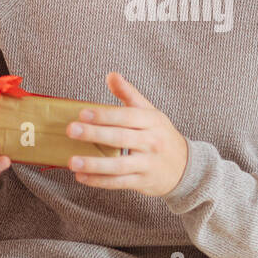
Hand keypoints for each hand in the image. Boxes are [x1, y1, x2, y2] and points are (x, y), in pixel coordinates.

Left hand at [65, 73, 188, 196]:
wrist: (185, 167)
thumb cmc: (160, 135)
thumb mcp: (150, 113)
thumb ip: (129, 94)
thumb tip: (111, 75)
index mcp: (152, 121)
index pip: (127, 116)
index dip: (105, 115)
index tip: (83, 113)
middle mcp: (152, 142)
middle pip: (121, 138)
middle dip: (95, 134)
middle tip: (71, 130)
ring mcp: (148, 164)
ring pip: (119, 165)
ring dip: (94, 164)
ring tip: (72, 162)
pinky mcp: (143, 182)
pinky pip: (119, 182)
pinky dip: (99, 181)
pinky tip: (82, 177)